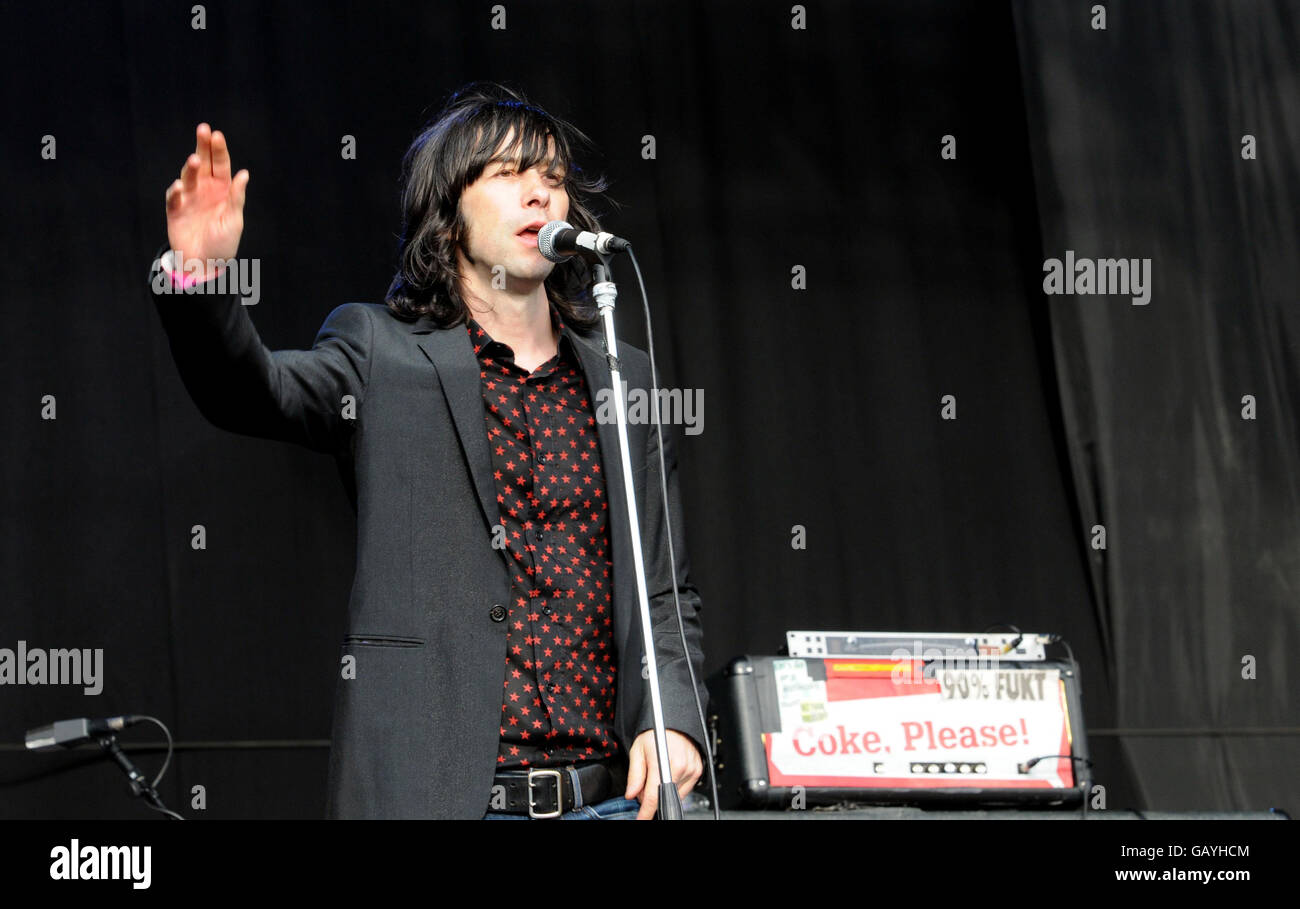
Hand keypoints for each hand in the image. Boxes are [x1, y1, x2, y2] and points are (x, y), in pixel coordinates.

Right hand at [164, 123, 249, 277]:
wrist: (204, 265)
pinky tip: (180, 188)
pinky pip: (174, 197)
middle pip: (203, 164)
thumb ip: (236, 198)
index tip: (216, 135)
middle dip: (203, 146)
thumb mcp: (234, 221)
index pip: (221, 166)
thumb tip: (244, 174)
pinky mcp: (175, 210)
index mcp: (222, 191)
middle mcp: (205, 190)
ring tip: (193, 161)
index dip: (218, 150)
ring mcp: (189, 198)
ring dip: (189, 168)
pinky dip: (175, 192)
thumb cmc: (223, 244)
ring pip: (188, 176)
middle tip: (203, 129)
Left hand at [624, 728, 702, 819]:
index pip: (653, 797)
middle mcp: (680, 767)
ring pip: (675, 795)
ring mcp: (691, 769)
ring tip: (658, 773)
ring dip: (663, 792)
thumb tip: (631, 794)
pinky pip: (684, 789)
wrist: (675, 720)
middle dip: (652, 798)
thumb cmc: (656, 732)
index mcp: (663, 762)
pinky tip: (669, 773)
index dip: (645, 813)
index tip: (641, 819)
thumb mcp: (638, 749)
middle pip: (664, 797)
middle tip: (646, 783)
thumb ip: (635, 774)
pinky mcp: (698, 771)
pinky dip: (674, 787)